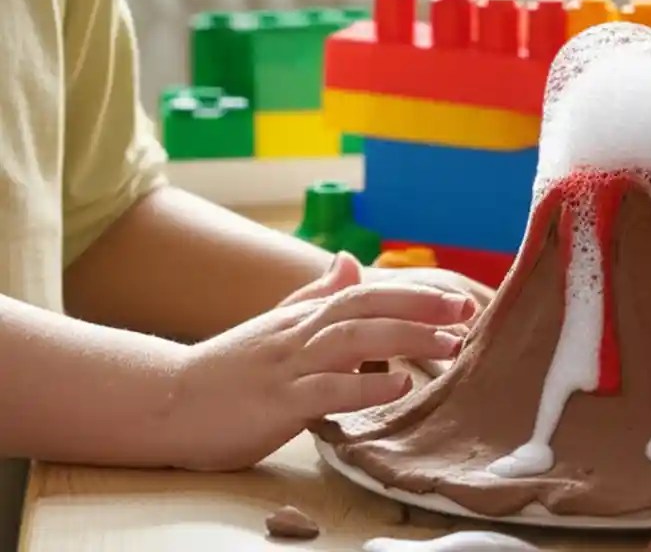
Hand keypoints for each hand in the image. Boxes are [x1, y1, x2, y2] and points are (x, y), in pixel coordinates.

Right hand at [166, 253, 475, 470]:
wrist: (167, 402)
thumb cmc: (229, 369)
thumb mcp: (276, 324)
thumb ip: (314, 295)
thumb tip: (349, 260)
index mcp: (304, 316)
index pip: (366, 292)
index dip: (414, 293)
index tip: (458, 297)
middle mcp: (300, 334)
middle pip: (366, 307)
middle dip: (422, 307)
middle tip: (467, 311)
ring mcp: (289, 367)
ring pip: (353, 342)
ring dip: (407, 340)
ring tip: (450, 346)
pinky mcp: (277, 404)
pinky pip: (326, 393)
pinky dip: (365, 389)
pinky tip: (399, 387)